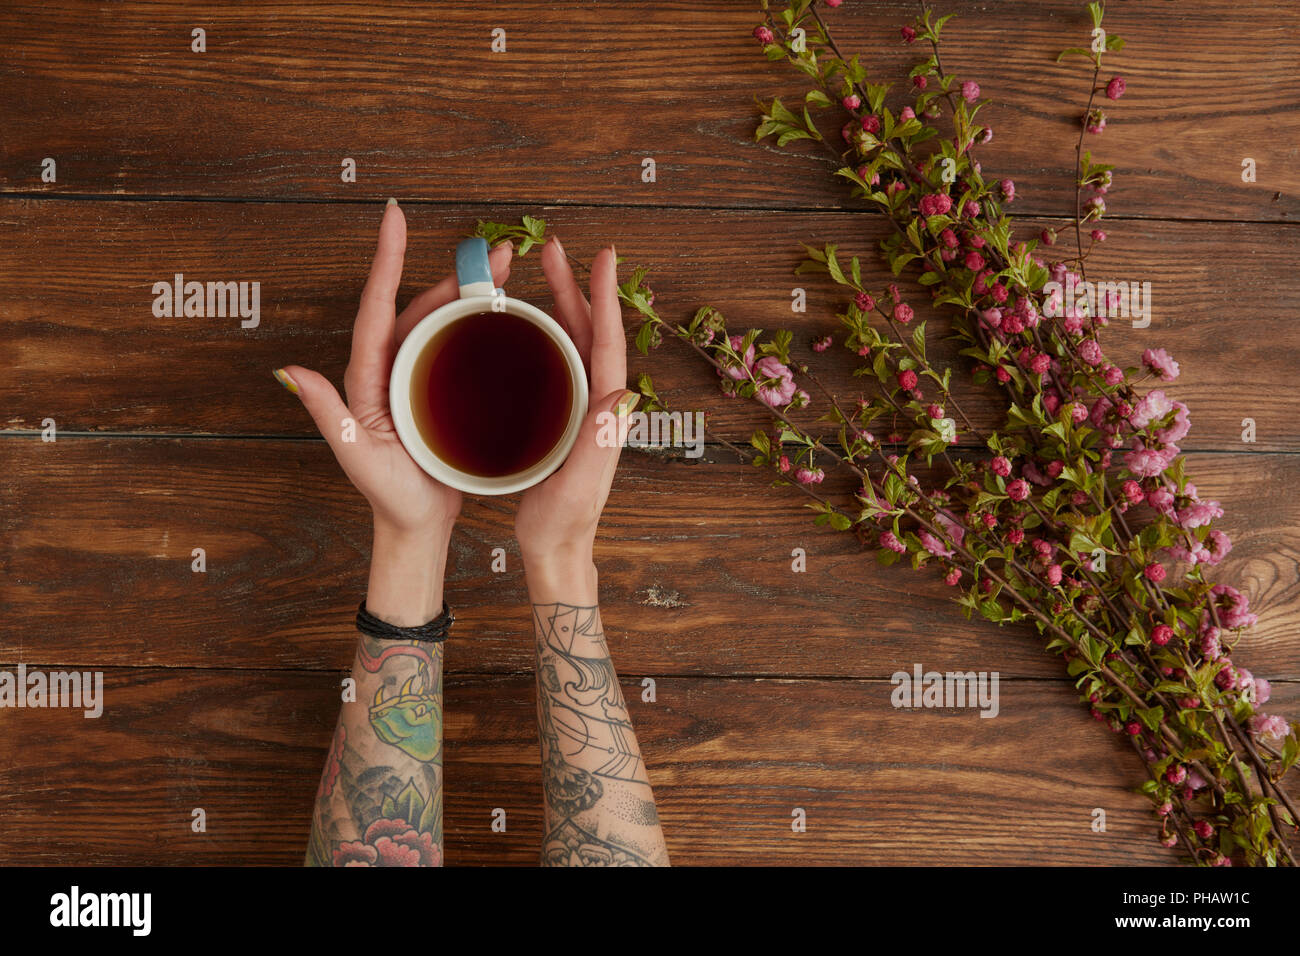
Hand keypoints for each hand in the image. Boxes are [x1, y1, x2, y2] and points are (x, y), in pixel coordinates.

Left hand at [276, 201, 513, 539]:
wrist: (417, 525)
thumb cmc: (388, 496)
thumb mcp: (356, 456)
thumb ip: (327, 413)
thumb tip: (291, 372)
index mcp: (369, 375)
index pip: (377, 306)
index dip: (387, 260)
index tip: (395, 218)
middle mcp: (393, 366)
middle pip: (423, 304)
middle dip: (457, 270)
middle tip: (497, 250)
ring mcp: (421, 376)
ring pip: (448, 320)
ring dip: (477, 290)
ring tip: (510, 268)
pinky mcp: (446, 390)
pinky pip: (464, 346)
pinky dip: (485, 323)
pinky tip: (512, 312)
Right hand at [515, 239, 634, 579]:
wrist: (555, 551)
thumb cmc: (563, 525)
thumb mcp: (578, 488)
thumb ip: (600, 444)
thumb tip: (623, 393)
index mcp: (604, 413)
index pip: (608, 345)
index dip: (605, 298)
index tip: (602, 257)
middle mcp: (597, 404)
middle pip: (591, 332)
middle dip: (577, 286)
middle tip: (556, 247)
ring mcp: (580, 409)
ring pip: (574, 341)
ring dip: (562, 302)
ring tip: (543, 268)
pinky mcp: (562, 417)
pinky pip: (556, 362)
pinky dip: (544, 332)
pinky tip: (526, 322)